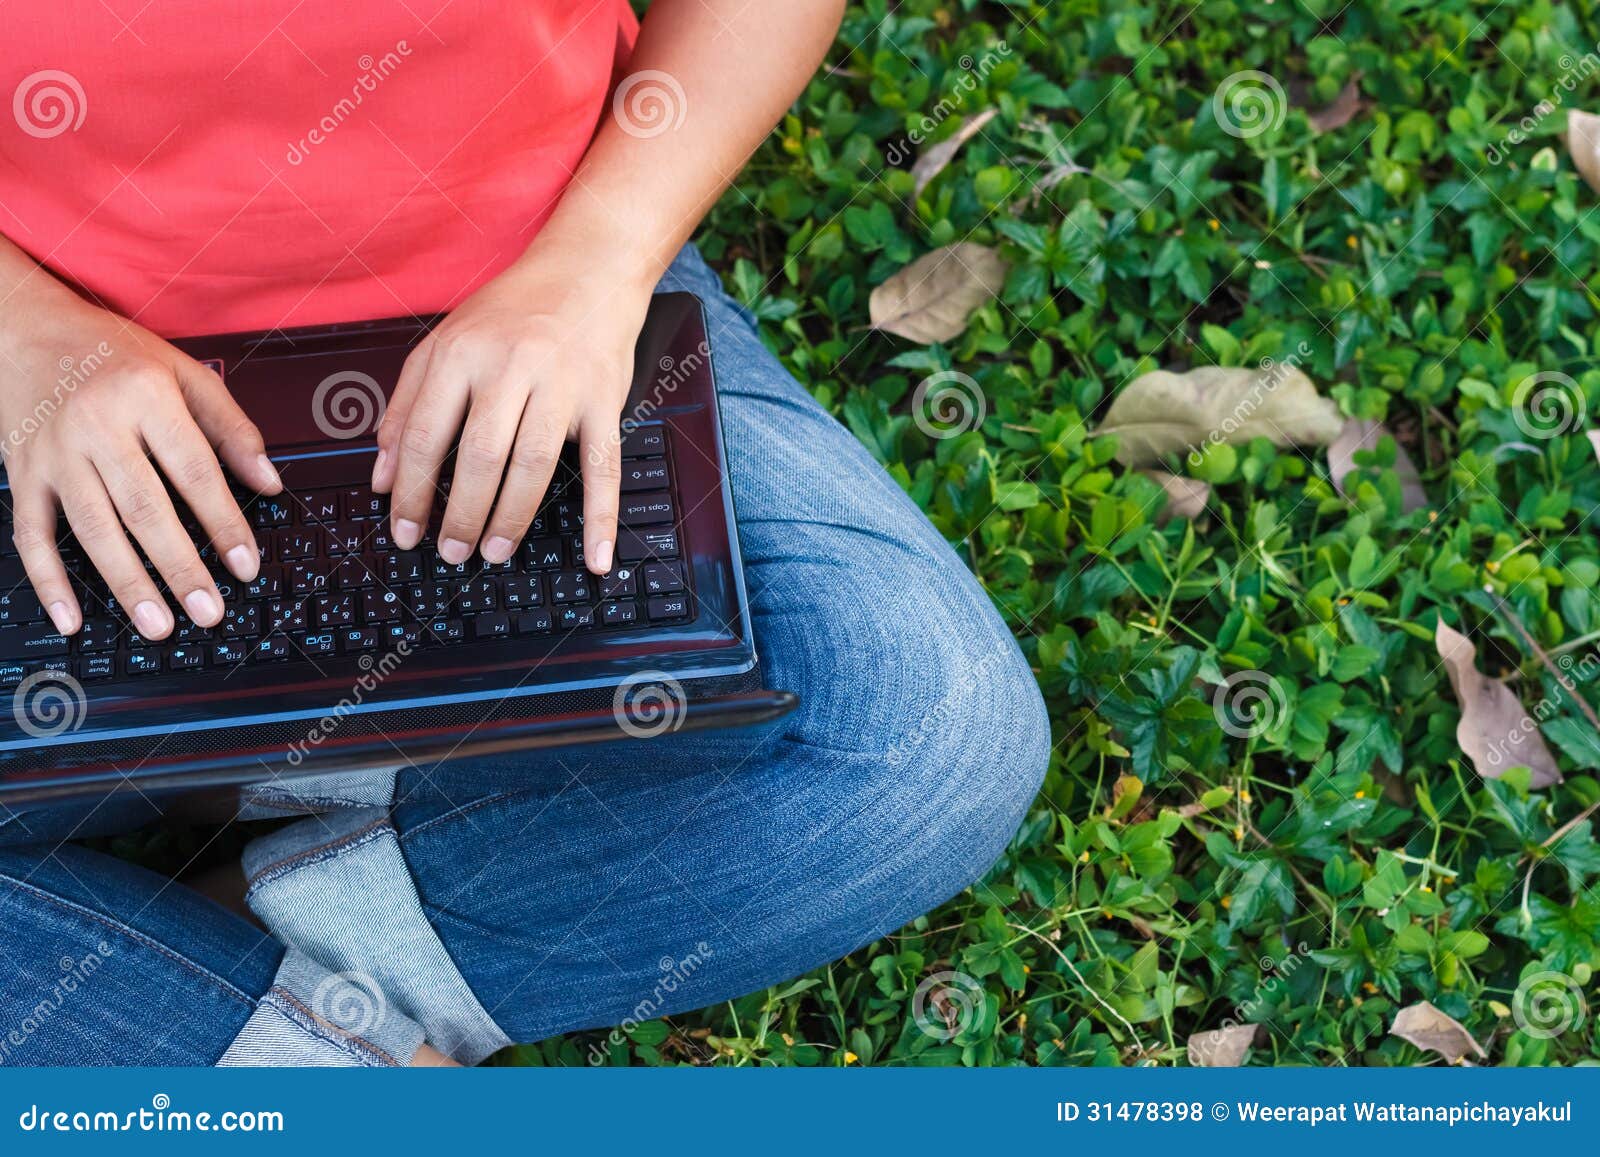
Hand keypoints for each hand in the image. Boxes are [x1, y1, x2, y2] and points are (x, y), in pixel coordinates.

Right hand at [0, 284, 279, 639]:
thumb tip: (270, 482)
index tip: (245, 565)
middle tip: (209, 611)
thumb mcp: (183, 371)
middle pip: (144, 509)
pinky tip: (72, 617)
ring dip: (127, 583)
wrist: (24, 330)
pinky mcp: (22, 474)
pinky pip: (32, 535)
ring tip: (159, 624)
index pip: (194, 471)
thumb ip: (231, 427)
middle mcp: (96, 425)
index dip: (224, 523)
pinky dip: (50, 581)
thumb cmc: (111, 352)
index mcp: (144, 396)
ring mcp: (54, 454)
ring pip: (93, 529)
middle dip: (180, 567)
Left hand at [371, 253, 650, 575]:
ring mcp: (561, 383)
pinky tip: (597, 557)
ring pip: (534, 464)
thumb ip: (405, 407)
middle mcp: (510, 365)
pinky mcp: (604, 399)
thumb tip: (382, 477)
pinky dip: (602, 518)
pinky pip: (604, 467)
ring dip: (512, 518)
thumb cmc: (513, 311)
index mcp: (461, 352)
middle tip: (451, 553)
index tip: (404, 532)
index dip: (412, 492)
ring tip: (494, 552)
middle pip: (480, 456)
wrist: (588, 270)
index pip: (427, 434)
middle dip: (462, 516)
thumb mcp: (445, 343)